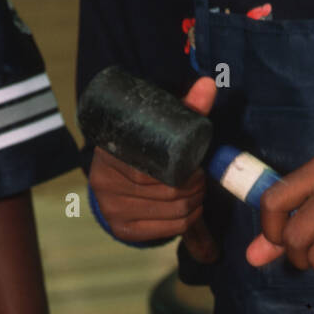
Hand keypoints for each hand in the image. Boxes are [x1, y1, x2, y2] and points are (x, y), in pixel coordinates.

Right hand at [88, 77, 218, 260]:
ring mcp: (111, 210)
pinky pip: (166, 229)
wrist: (114, 176)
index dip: (183, 173)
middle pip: (164, 193)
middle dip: (193, 187)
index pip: (149, 172)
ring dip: (194, 203)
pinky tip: (192, 209)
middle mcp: (104, 185)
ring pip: (170, 212)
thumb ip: (185, 108)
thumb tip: (209, 83)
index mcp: (109, 156)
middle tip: (201, 179)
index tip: (197, 167)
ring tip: (198, 191)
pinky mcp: (123, 230)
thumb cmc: (142, 148)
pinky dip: (187, 220)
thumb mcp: (158, 127)